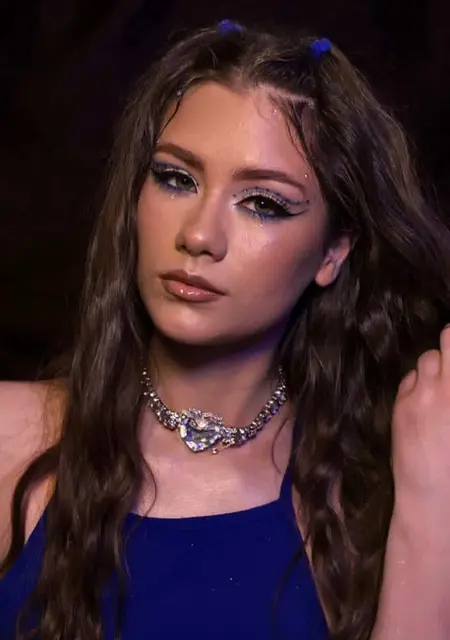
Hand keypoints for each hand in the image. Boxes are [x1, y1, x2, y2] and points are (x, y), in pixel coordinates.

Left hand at [392, 325, 449, 506]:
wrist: (434, 496)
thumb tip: (448, 378)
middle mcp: (445, 388)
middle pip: (447, 340)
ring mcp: (421, 394)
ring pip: (426, 359)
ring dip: (435, 366)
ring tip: (440, 386)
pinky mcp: (400, 404)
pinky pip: (408, 380)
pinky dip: (416, 385)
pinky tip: (423, 403)